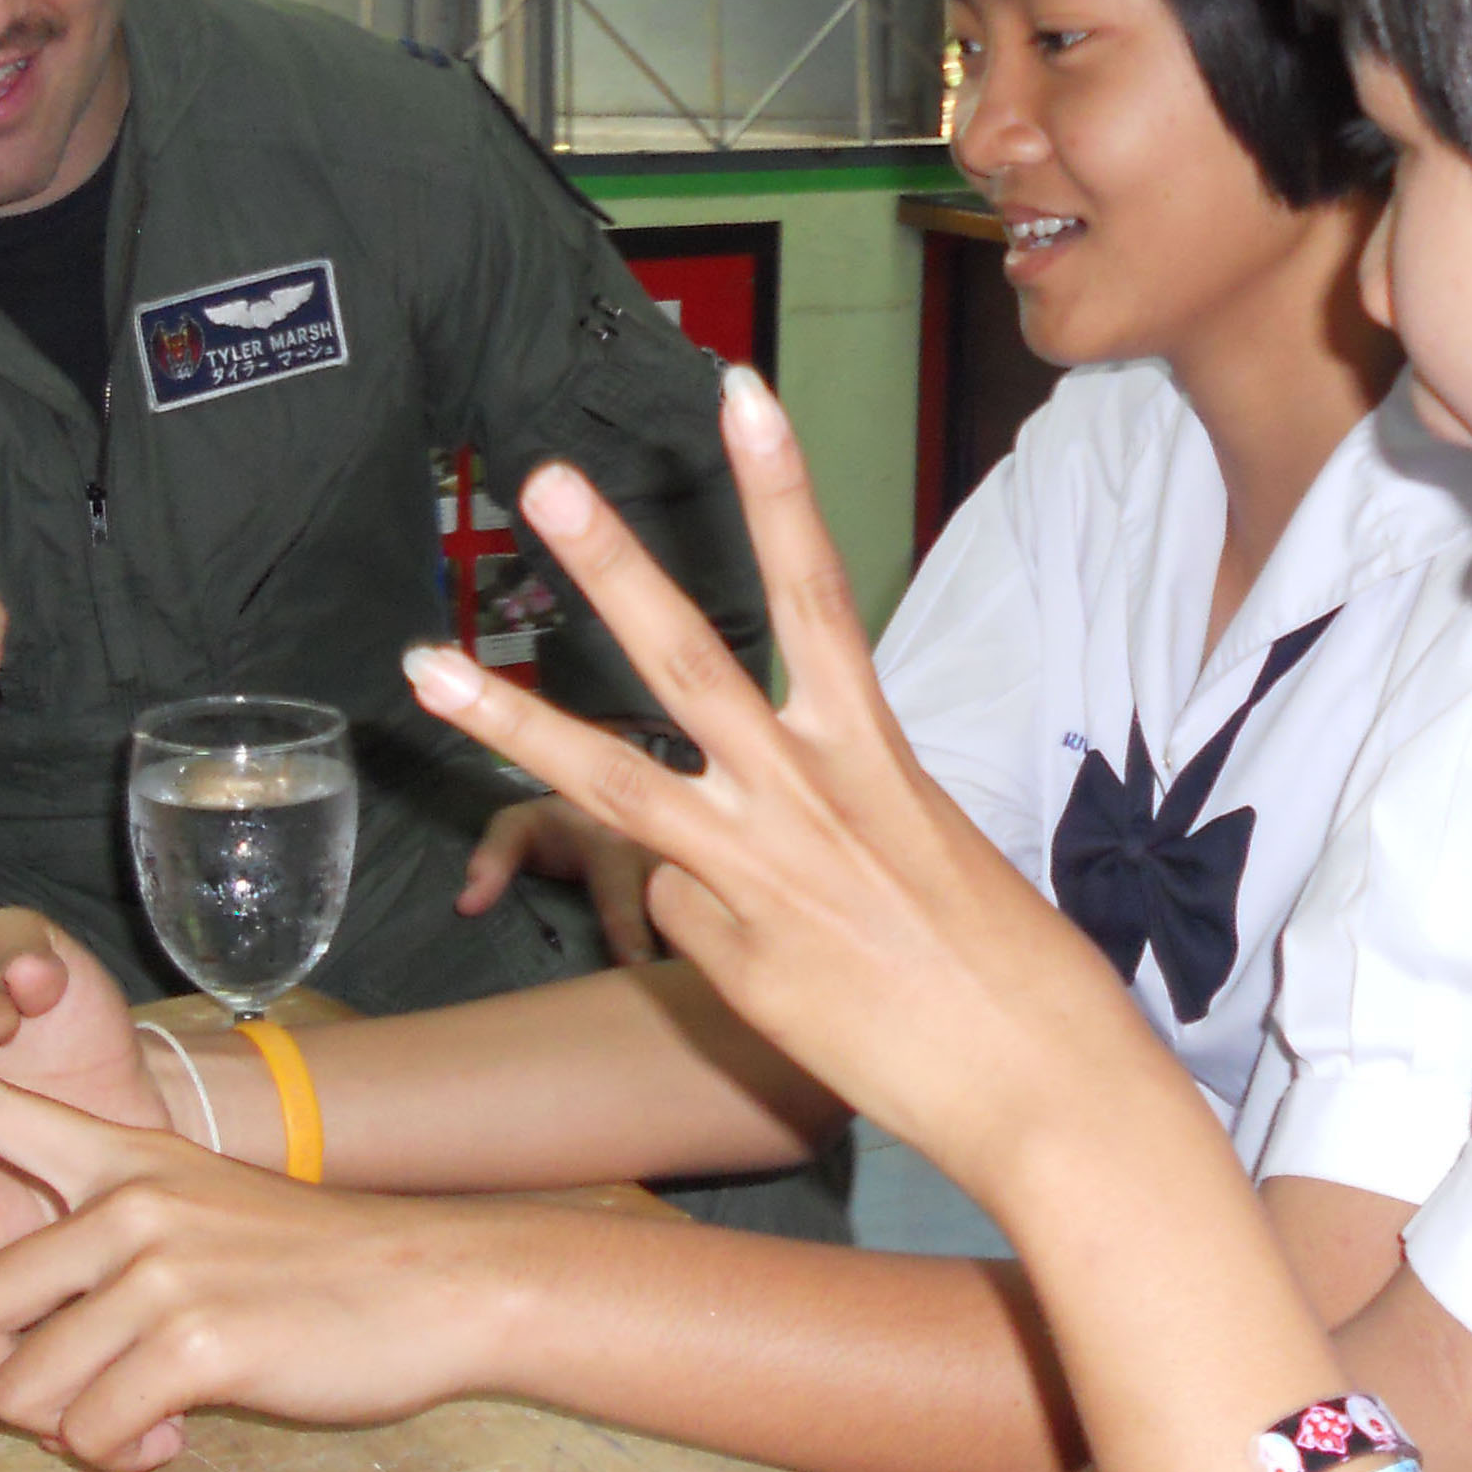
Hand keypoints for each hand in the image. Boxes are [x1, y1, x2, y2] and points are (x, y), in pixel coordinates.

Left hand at [0, 1021, 505, 1471]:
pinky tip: (180, 1435)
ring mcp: (160, 1266)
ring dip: (74, 1433)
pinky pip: (92, 1433)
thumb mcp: (214, 1221)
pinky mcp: (193, 1337)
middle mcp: (129, 1202)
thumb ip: (120, 1254)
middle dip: (12, 1385)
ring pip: (26, 1391)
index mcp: (129, 1164)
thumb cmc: (324, 1273)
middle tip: (84, 1401)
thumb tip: (39, 1352)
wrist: (441, 1285)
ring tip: (147, 1420)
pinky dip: (126, 1457)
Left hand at [399, 370, 1177, 1207]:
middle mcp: (812, 790)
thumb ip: (800, 831)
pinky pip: (670, 912)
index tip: (740, 395)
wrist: (1045, 1077)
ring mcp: (760, 872)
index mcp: (876, 747)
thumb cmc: (1014, 971)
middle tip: (548, 479)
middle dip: (615, 563)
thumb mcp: (925, 859)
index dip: (777, 488)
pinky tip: (781, 971)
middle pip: (693, 653)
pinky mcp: (734, 952)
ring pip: (613, 780)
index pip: (811, 594)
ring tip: (425, 664)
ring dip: (513, 719)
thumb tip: (686, 857)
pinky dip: (696, 924)